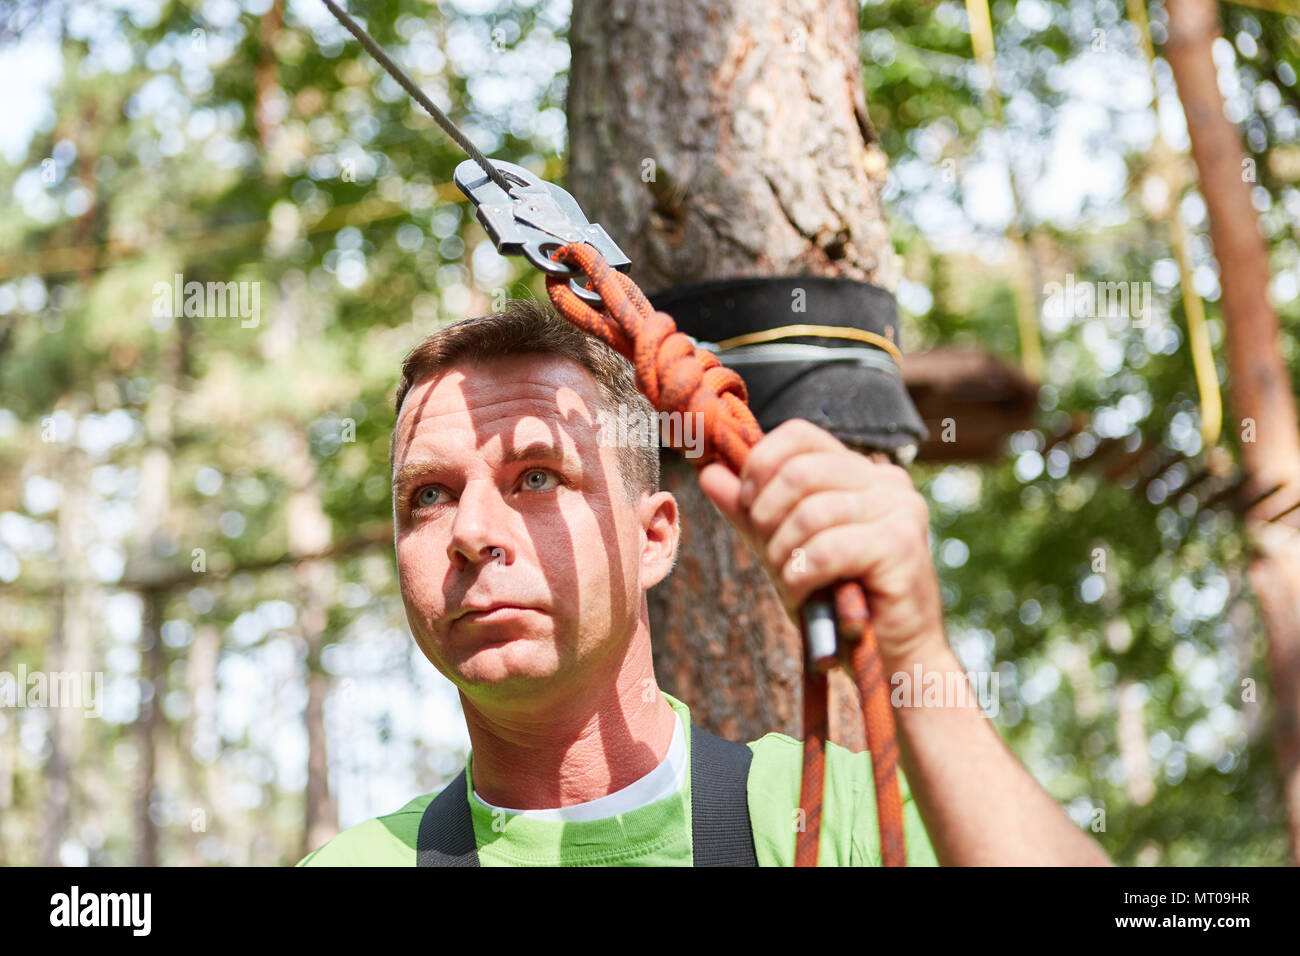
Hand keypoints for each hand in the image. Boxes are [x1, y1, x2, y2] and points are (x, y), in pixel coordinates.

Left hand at [697, 419, 947, 670]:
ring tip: (792, 580)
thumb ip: (750, 511)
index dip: (761, 465)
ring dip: (784, 554)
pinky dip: (803, 576)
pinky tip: (808, 594)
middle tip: (772, 554)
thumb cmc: (839, 602)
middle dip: (767, 516)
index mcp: (860, 471)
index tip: (749, 504)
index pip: (799, 434)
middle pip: (799, 470)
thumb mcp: (784, 549)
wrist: (892, 657)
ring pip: (810, 512)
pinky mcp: (901, 543)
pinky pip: (827, 548)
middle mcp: (886, 480)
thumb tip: (709, 472)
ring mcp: (899, 508)